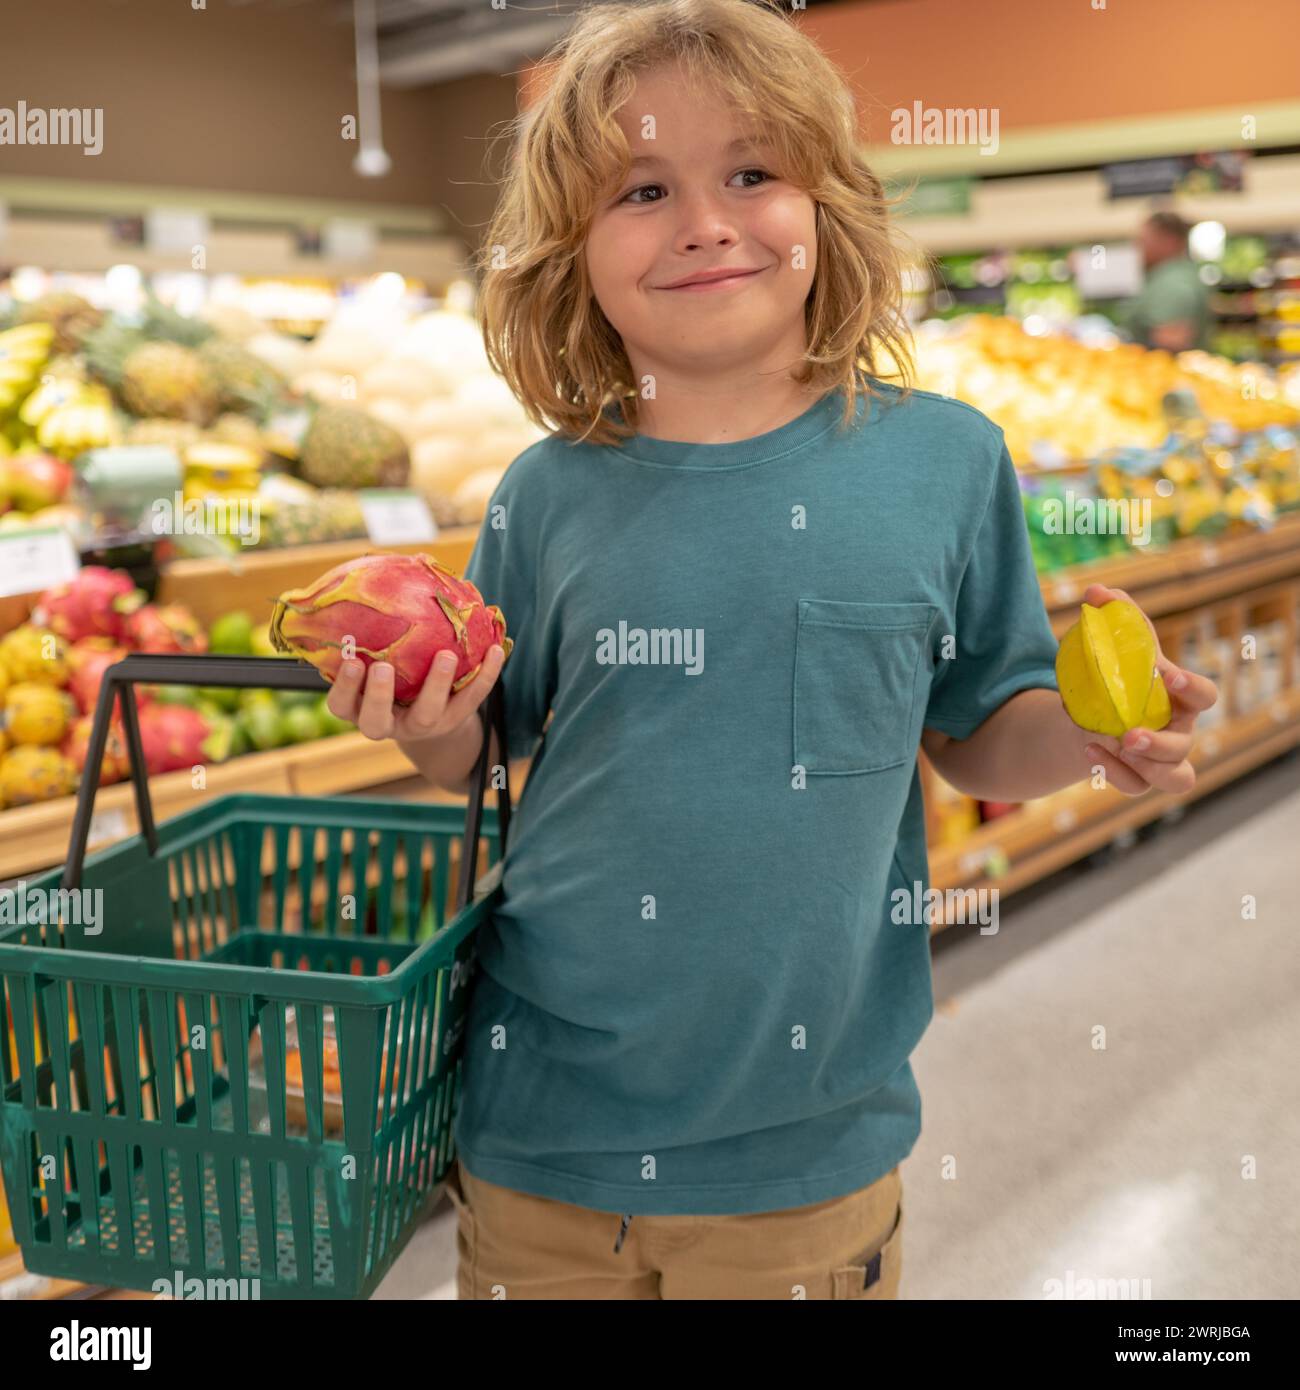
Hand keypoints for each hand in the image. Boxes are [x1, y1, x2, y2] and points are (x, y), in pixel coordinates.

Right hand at [326, 646, 506, 742]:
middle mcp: (388, 723)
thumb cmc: (393, 673)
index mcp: (361, 708)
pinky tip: (495, 650)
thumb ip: (372, 629)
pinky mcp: (454, 721)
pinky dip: (484, 676)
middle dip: (378, 695)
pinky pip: (470, 701)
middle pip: (376, 722)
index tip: (351, 660)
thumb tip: (382, 567)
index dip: (344, 687)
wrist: (431, 713)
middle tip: (382, 667)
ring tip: (446, 655)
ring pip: (427, 715)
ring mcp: (421, 726)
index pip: (342, 705)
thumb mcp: (376, 657)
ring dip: (436, 684)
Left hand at [1077, 583, 1218, 796]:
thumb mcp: (1116, 646)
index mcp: (1180, 698)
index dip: (1191, 687)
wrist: (1090, 716)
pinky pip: (1137, 787)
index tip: (1165, 674)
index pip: (1205, 696)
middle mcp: (1178, 732)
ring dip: (1147, 767)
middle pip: (1185, 746)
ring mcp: (1161, 760)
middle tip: (1128, 734)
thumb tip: (1095, 592)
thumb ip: (1113, 617)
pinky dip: (1115, 773)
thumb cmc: (1118, 678)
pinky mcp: (1138, 777)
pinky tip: (1089, 750)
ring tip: (1115, 745)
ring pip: (1176, 778)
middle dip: (1160, 743)